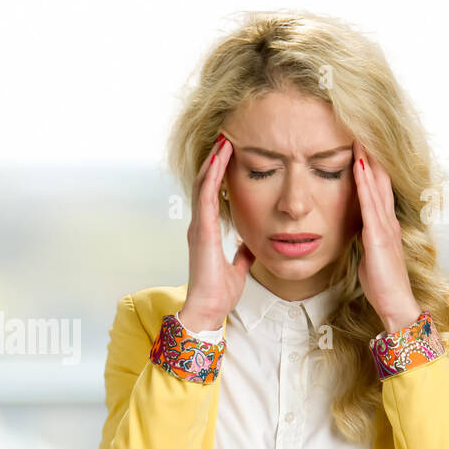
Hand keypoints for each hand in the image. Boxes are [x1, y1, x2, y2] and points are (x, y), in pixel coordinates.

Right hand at [181, 133, 254, 331]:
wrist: (208, 309)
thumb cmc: (218, 293)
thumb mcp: (237, 270)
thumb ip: (241, 255)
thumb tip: (249, 246)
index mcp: (207, 232)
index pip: (212, 195)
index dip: (219, 174)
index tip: (228, 156)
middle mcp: (200, 225)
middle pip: (206, 185)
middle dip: (215, 161)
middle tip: (225, 139)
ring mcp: (199, 227)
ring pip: (204, 186)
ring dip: (213, 162)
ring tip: (223, 141)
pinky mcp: (202, 231)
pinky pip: (206, 198)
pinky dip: (212, 177)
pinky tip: (219, 161)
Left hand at [353, 141, 420, 332]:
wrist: (396, 303)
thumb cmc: (382, 283)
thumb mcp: (370, 255)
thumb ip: (366, 239)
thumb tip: (359, 231)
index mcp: (385, 225)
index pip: (378, 189)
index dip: (371, 167)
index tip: (362, 146)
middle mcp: (388, 221)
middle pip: (381, 180)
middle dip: (371, 155)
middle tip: (362, 130)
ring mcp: (385, 227)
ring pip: (377, 186)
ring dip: (368, 161)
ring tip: (360, 138)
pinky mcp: (379, 236)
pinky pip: (370, 204)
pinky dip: (365, 183)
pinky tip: (359, 167)